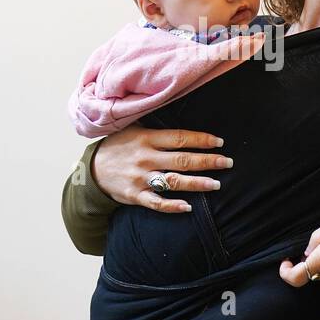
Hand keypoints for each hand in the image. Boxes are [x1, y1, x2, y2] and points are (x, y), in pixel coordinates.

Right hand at [92, 125, 230, 213]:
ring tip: (216, 184)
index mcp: (147, 138)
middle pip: (181, 160)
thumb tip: (182, 112)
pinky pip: (156, 203)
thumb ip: (156, 126)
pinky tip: (188, 207)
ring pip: (173, 182)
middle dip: (207, 161)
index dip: (201, 140)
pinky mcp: (135, 195)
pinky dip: (172, 206)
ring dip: (196, 183)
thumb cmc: (119, 146)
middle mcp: (145, 158)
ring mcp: (140, 178)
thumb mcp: (134, 128)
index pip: (180, 138)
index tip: (220, 142)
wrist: (92, 168)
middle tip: (227, 163)